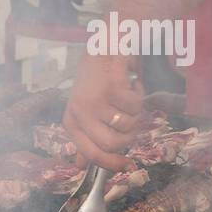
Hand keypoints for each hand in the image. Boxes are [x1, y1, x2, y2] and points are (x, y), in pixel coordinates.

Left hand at [63, 52, 144, 169]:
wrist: (104, 45)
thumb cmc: (95, 80)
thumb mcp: (85, 110)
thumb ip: (85, 138)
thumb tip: (80, 166)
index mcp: (71, 121)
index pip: (92, 153)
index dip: (112, 164)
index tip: (128, 166)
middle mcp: (79, 112)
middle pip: (113, 144)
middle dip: (129, 136)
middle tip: (133, 122)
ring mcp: (94, 100)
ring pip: (128, 125)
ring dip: (136, 113)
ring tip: (129, 96)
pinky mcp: (111, 88)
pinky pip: (136, 106)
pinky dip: (139, 95)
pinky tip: (131, 83)